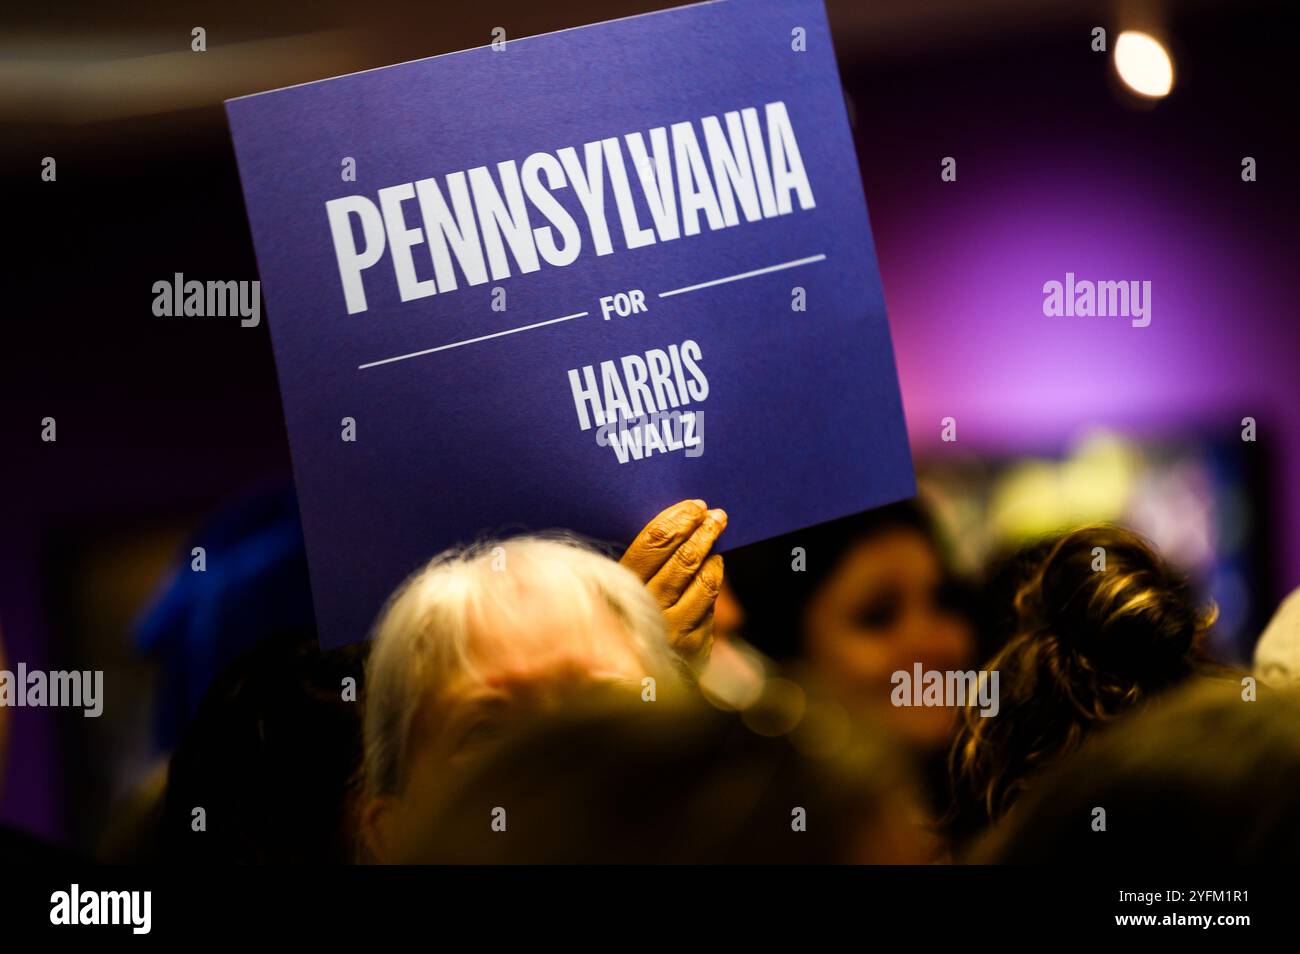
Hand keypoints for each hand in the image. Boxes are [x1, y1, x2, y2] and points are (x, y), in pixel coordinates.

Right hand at [621, 499, 727, 662]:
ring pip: (705, 583)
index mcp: (621, 589)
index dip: (677, 520)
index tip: (694, 507)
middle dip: (704, 532)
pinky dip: (711, 589)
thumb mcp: (615, 592)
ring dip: (713, 557)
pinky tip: (712, 574)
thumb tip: (673, 527)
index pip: (652, 543)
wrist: (630, 684)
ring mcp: (673, 631)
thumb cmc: (619, 625)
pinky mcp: (693, 648)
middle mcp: (647, 610)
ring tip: (714, 544)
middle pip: (684, 559)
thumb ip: (639, 566)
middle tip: (716, 516)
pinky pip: (710, 610)